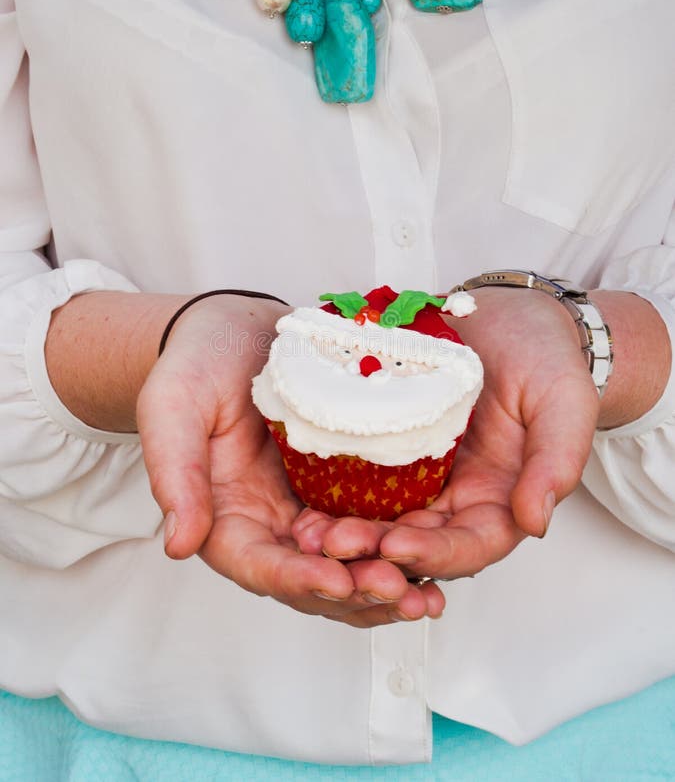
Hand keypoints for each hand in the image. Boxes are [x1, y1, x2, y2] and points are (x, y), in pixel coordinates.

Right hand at [136, 294, 444, 625]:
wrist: (237, 330)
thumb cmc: (197, 364)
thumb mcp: (174, 408)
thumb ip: (175, 473)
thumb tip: (178, 545)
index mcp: (227, 519)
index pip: (261, 566)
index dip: (299, 579)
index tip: (338, 581)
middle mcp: (272, 525)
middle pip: (315, 578)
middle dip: (357, 591)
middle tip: (401, 593)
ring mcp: (311, 507)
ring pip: (351, 562)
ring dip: (388, 581)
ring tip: (426, 594)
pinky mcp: (344, 485)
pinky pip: (376, 522)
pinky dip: (403, 543)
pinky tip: (438, 549)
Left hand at [293, 288, 599, 580]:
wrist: (509, 317)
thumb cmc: (545, 357)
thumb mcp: (563, 403)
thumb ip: (557, 461)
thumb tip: (536, 520)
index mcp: (499, 501)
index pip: (468, 546)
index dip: (433, 555)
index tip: (396, 549)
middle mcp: (453, 498)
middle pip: (413, 542)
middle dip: (373, 552)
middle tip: (332, 545)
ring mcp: (416, 475)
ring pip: (378, 518)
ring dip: (344, 531)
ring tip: (307, 533)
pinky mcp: (386, 445)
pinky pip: (356, 475)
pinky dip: (329, 490)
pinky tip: (300, 496)